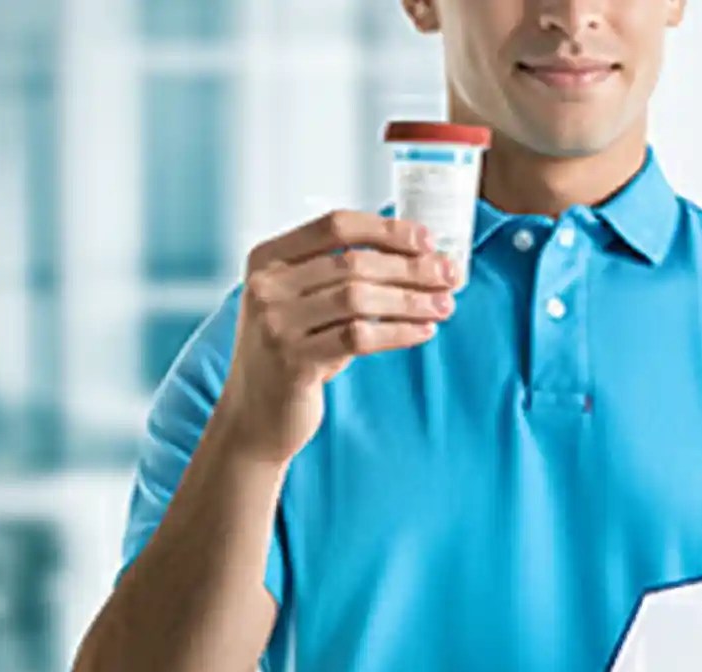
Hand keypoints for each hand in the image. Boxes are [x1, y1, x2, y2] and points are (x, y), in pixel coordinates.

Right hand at [217, 210, 458, 464]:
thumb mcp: (302, 303)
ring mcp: (276, 324)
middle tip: (448, 275)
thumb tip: (419, 259)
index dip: (387, 230)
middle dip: (410, 268)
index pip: (335, 226)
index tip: (427, 240)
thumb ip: (339, 275)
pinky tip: (423, 332)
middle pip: (354, 263)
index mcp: (267, 259)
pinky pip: (358, 338)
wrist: (253, 415)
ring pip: (359, 299)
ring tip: (444, 305)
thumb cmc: (291, 352)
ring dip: (410, 300)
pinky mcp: (293, 361)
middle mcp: (266, 286)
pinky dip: (398, 332)